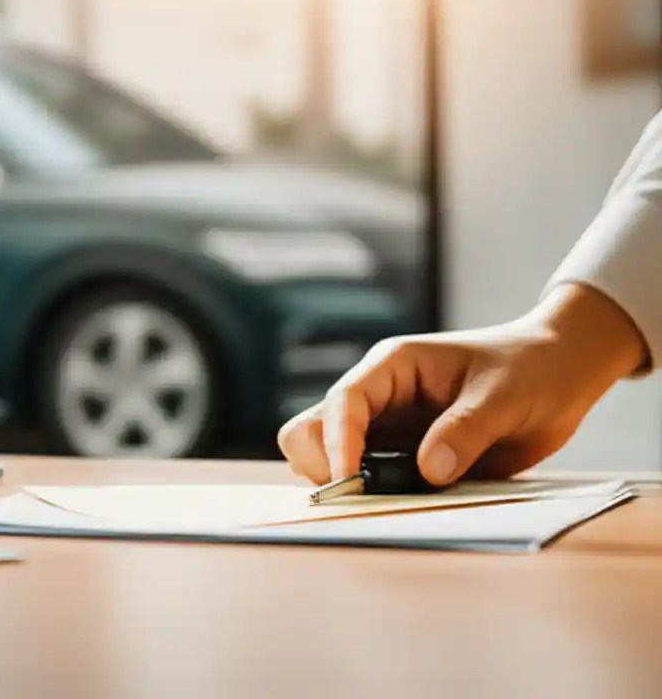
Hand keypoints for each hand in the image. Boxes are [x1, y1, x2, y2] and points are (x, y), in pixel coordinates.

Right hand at [278, 284, 646, 485]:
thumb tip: (428, 471)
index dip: (337, 441)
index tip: (350, 481)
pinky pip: (368, 481)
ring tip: (388, 501)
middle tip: (360, 496)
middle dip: (322, 464)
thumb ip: (465, 430)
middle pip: (310, 430)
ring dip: (344, 484)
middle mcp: (377, 397)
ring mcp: (385, 429)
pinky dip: (372, 498)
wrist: (560, 375)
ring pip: (326, 458)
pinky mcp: (400, 458)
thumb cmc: (531, 368)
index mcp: (393, 366)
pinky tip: (404, 504)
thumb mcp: (505, 394)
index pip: (344, 400)